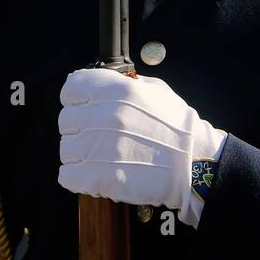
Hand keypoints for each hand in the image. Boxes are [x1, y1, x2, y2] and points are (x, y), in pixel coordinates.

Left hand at [58, 70, 226, 227]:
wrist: (194, 163)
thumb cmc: (177, 128)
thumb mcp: (156, 91)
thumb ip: (126, 84)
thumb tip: (101, 82)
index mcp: (115, 90)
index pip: (71, 89)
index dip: (77, 99)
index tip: (85, 108)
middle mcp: (103, 115)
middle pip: (66, 121)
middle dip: (80, 129)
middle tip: (99, 138)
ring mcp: (98, 147)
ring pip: (66, 150)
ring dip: (80, 155)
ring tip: (102, 158)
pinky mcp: (97, 177)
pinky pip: (67, 175)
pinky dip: (78, 177)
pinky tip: (96, 174)